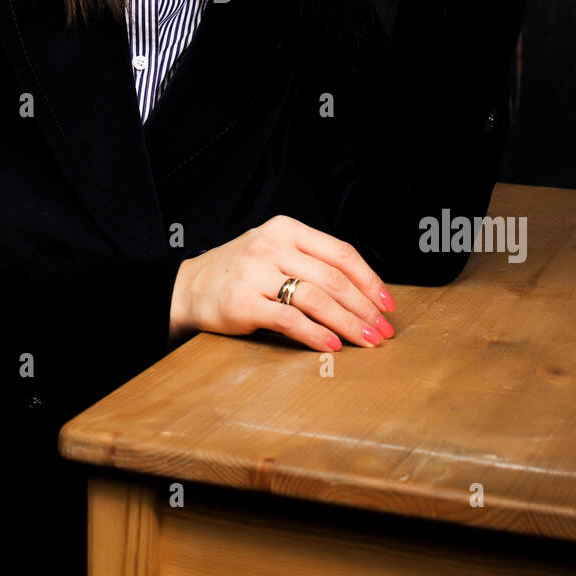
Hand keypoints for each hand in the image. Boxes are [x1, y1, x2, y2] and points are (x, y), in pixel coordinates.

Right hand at [168, 214, 395, 350]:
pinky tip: (332, 345)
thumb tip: (361, 292)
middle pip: (333, 278)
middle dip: (364, 307)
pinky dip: (316, 334)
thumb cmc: (239, 273)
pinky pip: (290, 319)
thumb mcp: (273, 251)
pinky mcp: (243, 302)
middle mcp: (271, 246)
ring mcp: (256, 273)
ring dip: (348, 323)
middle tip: (382, 329)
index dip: (369, 280)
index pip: (340, 252)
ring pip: (316, 298)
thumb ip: (309, 262)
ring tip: (366, 341)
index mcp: (285, 230)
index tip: (387, 303)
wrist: (188, 287)